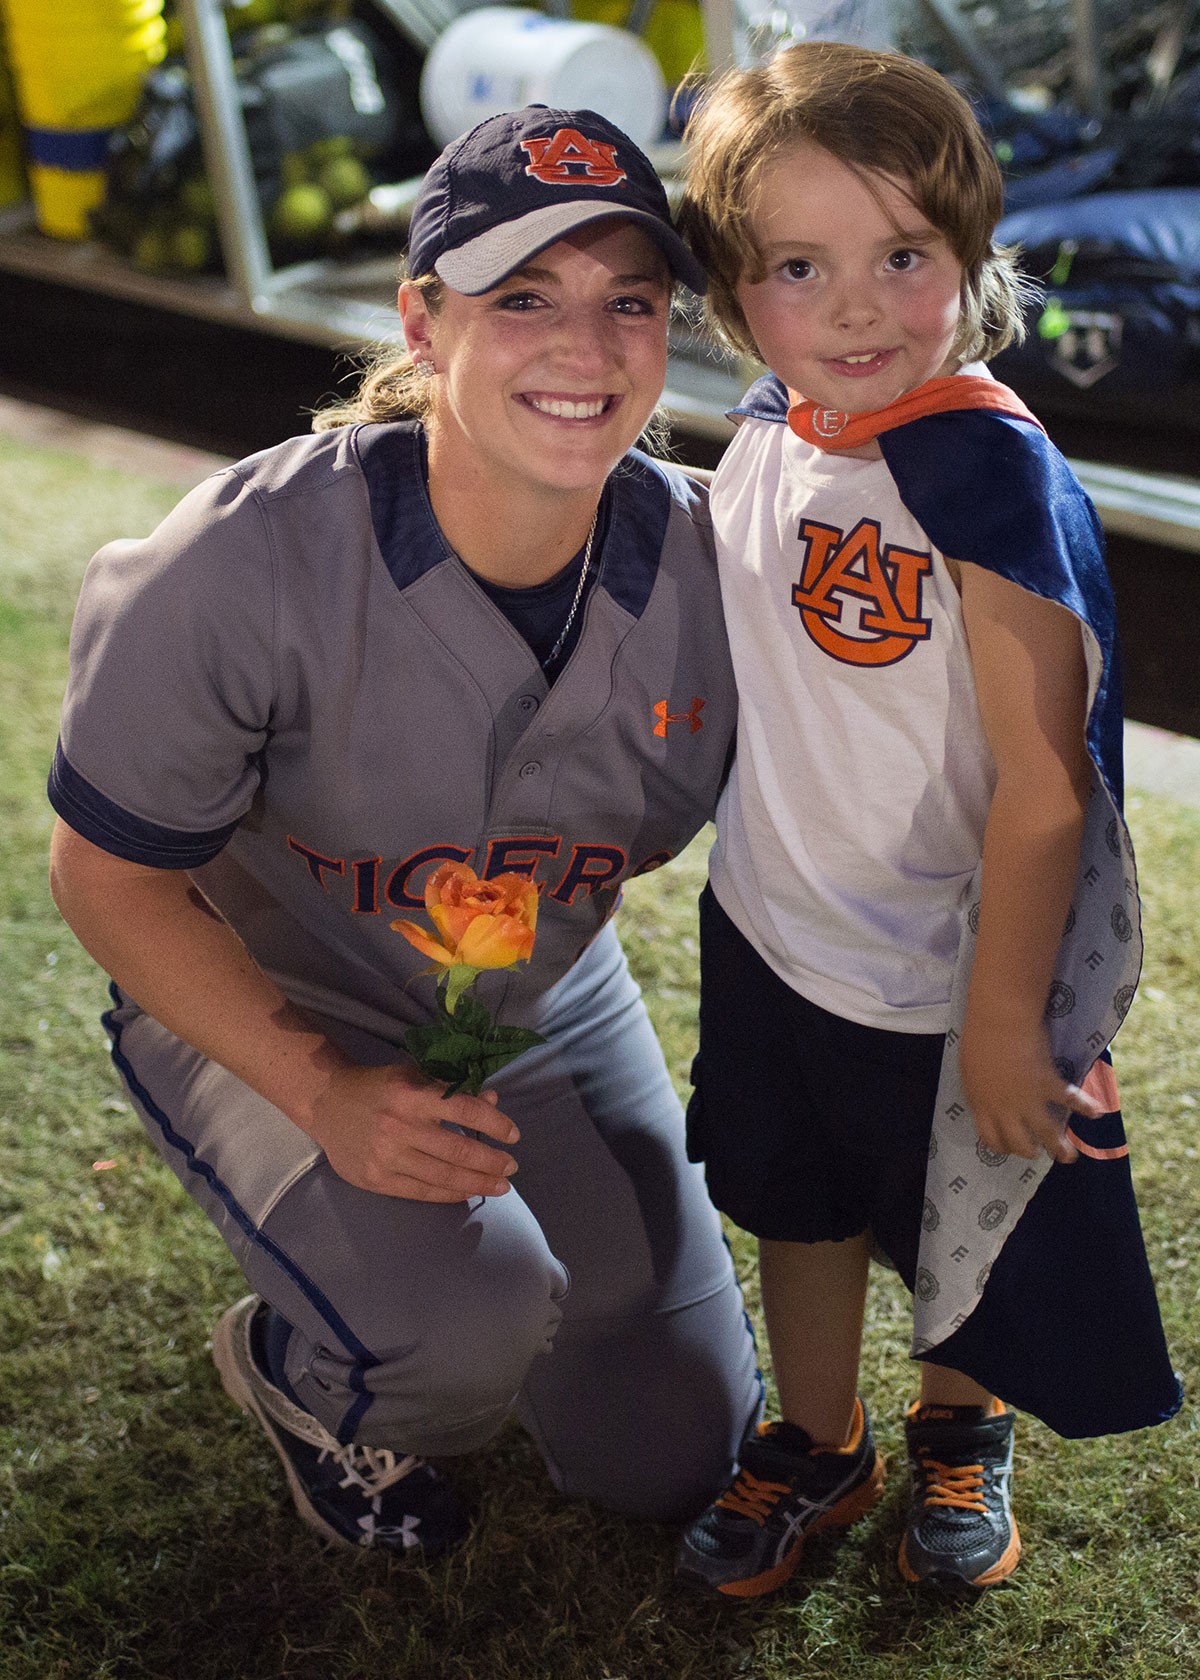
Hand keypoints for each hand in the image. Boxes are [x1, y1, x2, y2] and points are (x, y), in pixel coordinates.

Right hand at [305, 1061, 519, 1200]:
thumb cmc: (378, 1087)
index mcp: (412, 1095)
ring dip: (478, 1182)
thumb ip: (452, 1089)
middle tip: (512, 1166)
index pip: (464, 1110)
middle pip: (458, 1150)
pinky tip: (468, 1192)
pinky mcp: (376, 1180)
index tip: (514, 1135)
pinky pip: (422, 1192)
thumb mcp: (414, 1077)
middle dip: (492, 1161)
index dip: (495, 1123)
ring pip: (443, 1176)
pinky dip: (449, 1194)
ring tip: (499, 1185)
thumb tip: (492, 1100)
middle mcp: (400, 1127)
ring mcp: (387, 1157)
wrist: (326, 1102)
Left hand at [959, 1021, 1100, 1164]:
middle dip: (1029, 1152)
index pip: (990, 1138)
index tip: (1007, 1148)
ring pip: (1046, 1133)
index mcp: (982, 1105)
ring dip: (1060, 1148)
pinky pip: (1070, 1099)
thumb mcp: (969, 1071)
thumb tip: (986, 1097)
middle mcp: (1006, 1109)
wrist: (998, 1022)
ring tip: (1069, 1157)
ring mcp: (1029, 1099)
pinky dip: (1086, 1106)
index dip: (1001, 1146)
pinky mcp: (1048, 1084)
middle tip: (1037, 1153)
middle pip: (1019, 1143)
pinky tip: (1096, 1113)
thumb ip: (979, 1089)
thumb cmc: (978, 1039)